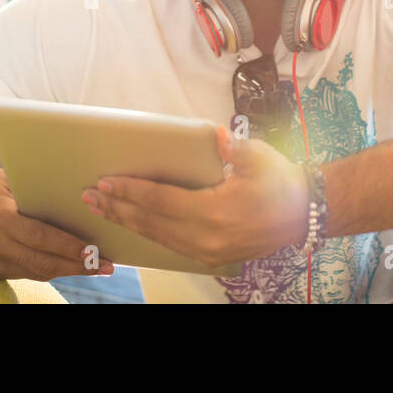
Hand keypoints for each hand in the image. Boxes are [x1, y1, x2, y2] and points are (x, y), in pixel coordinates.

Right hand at [0, 167, 114, 280]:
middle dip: (77, 266)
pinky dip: (49, 268)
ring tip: (96, 266)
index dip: (68, 247)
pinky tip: (69, 263)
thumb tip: (80, 198)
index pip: (40, 237)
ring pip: (36, 272)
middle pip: (41, 262)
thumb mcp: (10, 179)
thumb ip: (38, 191)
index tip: (94, 251)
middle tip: (106, 266)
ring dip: (67, 270)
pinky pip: (25, 272)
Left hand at [82, 125, 308, 267]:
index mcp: (214, 212)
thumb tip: (214, 135)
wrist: (302, 213)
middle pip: (150, 223)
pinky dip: (148, 234)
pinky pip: (170, 246)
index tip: (105, 182)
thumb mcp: (259, 157)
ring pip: (157, 238)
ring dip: (127, 222)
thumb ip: (233, 147)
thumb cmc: (279, 180)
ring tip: (102, 209)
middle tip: (89, 196)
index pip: (160, 201)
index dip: (130, 191)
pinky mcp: (211, 257)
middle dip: (117, 208)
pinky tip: (133, 225)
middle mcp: (206, 237)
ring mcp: (208, 251)